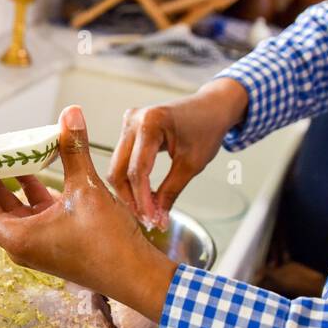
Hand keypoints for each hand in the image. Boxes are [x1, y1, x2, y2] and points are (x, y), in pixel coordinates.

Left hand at [0, 106, 176, 321]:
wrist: (136, 276)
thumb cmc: (109, 242)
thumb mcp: (88, 190)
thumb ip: (74, 149)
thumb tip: (70, 112)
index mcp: (15, 237)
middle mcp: (18, 242)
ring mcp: (34, 241)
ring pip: (6, 206)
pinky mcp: (52, 238)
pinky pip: (28, 209)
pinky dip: (25, 187)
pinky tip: (30, 162)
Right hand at [108, 77, 248, 228]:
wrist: (211, 107)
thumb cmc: (206, 129)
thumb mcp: (192, 164)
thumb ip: (171, 191)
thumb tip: (157, 218)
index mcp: (150, 123)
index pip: (138, 170)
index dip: (142, 199)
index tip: (151, 220)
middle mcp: (133, 120)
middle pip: (119, 169)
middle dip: (130, 198)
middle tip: (146, 219)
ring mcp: (128, 122)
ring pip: (117, 167)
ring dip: (129, 191)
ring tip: (146, 209)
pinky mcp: (128, 129)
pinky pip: (122, 160)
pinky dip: (131, 179)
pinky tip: (143, 194)